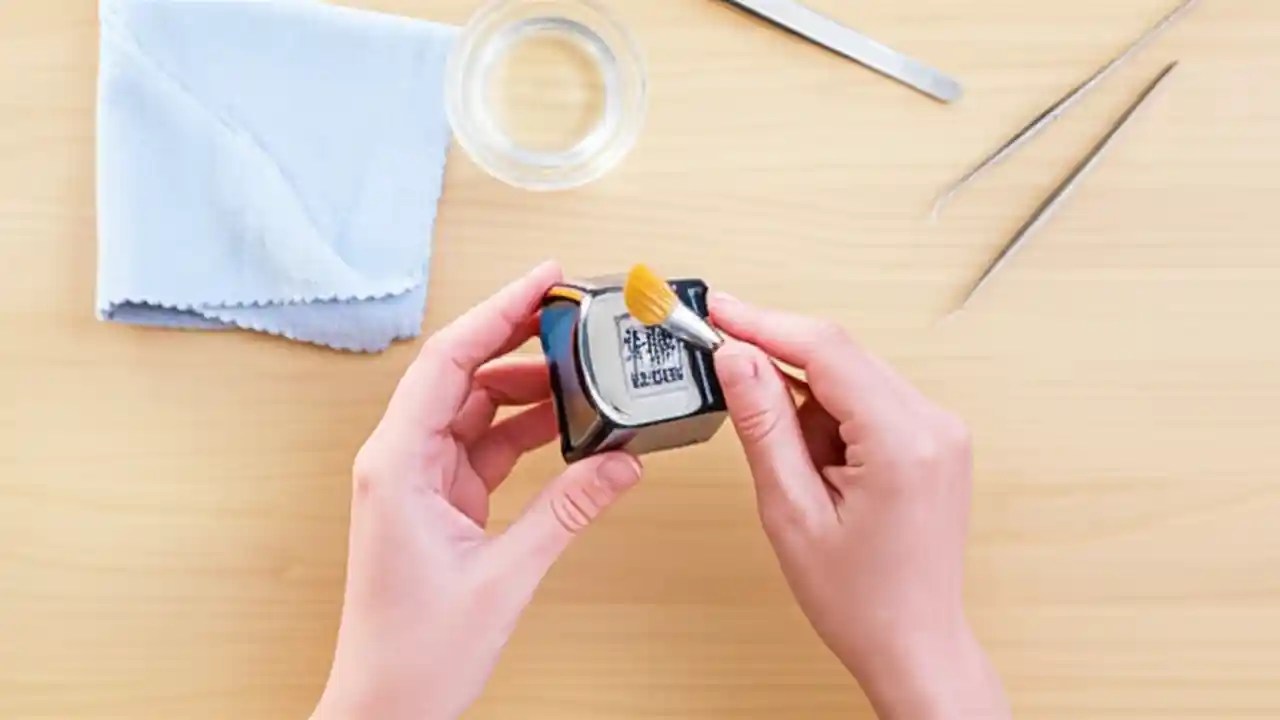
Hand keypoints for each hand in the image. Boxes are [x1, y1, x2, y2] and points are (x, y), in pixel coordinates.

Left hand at [311, 262, 643, 719]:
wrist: (384, 707)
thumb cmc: (413, 653)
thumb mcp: (506, 575)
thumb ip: (568, 509)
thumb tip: (620, 461)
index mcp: (398, 463)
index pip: (449, 360)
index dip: (498, 311)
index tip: (543, 280)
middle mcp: (401, 460)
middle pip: (463, 373)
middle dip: (519, 340)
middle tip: (574, 316)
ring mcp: (418, 479)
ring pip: (476, 407)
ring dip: (527, 389)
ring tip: (582, 374)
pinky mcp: (437, 500)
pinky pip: (484, 445)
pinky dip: (524, 432)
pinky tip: (564, 426)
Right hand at [709, 293, 1009, 719]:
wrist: (914, 644)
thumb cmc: (858, 599)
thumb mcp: (791, 511)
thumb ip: (763, 426)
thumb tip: (736, 358)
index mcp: (903, 442)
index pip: (826, 350)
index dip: (763, 322)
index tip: (716, 308)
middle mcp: (934, 424)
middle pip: (840, 355)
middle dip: (776, 360)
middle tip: (722, 366)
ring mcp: (941, 429)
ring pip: (851, 376)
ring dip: (805, 400)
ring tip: (795, 470)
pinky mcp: (934, 438)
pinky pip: (868, 400)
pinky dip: (829, 417)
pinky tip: (817, 466)